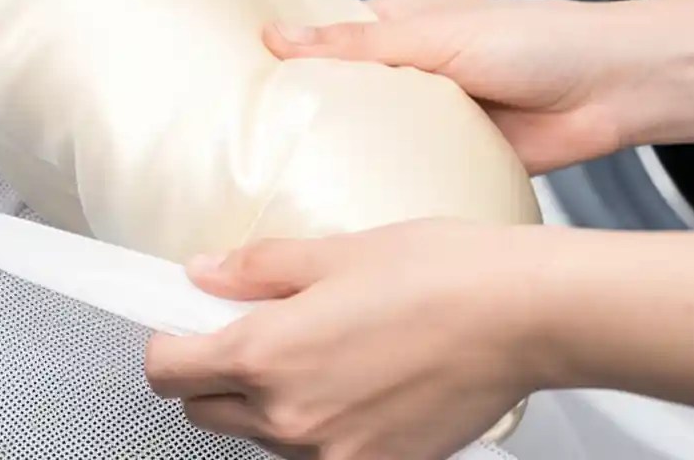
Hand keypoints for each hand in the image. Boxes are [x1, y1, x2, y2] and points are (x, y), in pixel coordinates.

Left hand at [144, 219, 566, 459]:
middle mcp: (291, 417)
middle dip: (212, 374)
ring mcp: (333, 454)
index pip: (167, 372)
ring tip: (321, 352)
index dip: (166, 343)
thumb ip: (257, 270)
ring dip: (268, 402)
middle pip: (205, 410)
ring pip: (262, 436)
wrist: (526, 317)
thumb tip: (205, 273)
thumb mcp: (335, 253)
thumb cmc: (444, 277)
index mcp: (267, 355)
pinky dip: (319, 426)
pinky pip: (317, 455)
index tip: (180, 325)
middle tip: (253, 332)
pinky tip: (357, 383)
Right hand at [264, 0, 641, 173]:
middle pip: (342, 95)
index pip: (327, 40)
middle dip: (307, 115)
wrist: (613, 89)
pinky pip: (409, 172)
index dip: (286, 58)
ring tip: (288, 177)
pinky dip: (387, 182)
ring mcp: (432, 118)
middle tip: (252, 143)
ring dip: (347, 152)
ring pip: (372, 138)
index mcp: (401, 27)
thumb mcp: (439, 35)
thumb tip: (281, 36)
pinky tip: (352, 198)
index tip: (238, 80)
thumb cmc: (541, 39)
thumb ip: (359, 45)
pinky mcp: (455, 156)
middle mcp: (410, 71)